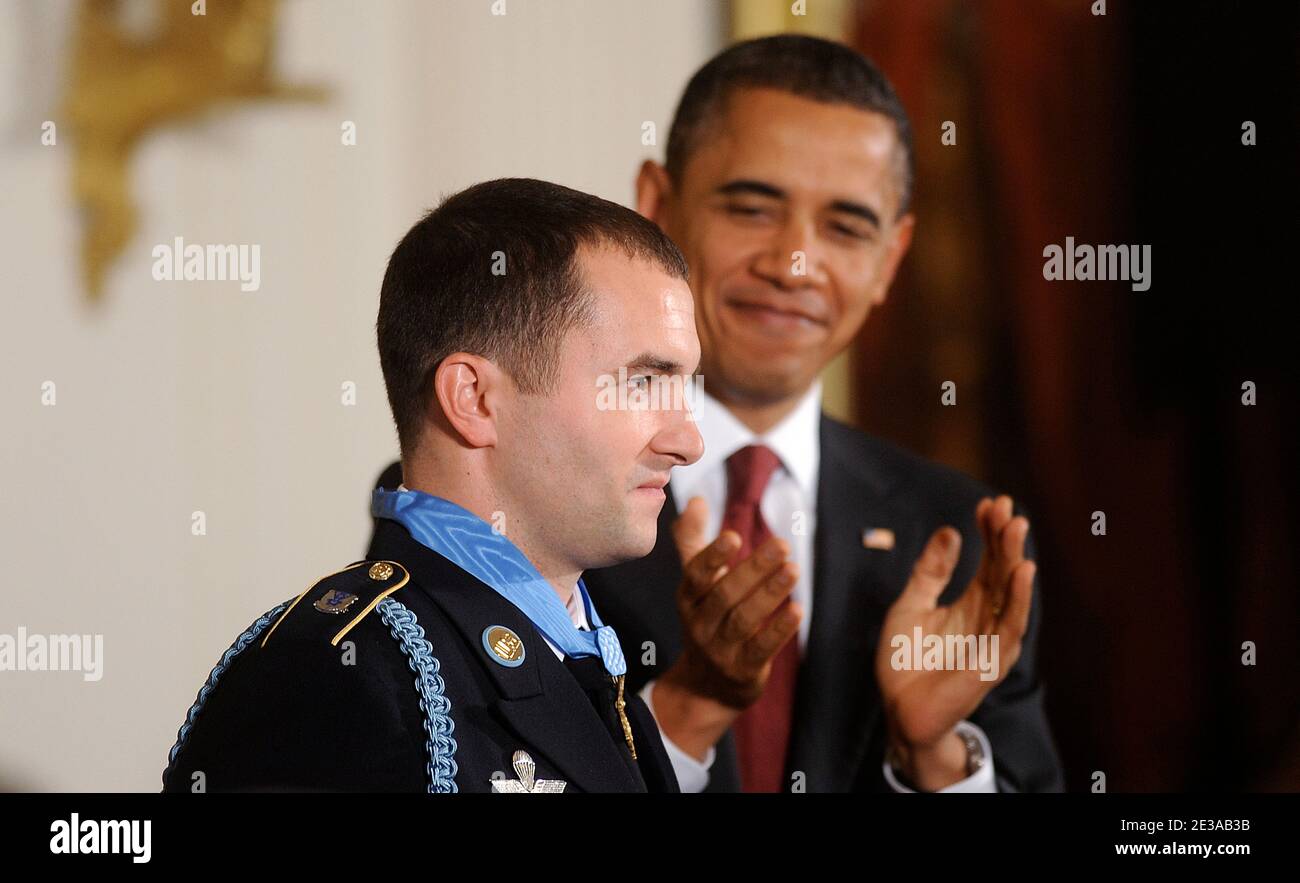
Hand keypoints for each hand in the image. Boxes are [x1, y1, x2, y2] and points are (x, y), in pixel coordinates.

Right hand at [650, 497, 802, 759]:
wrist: (706, 685)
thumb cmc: (707, 618)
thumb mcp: (695, 583)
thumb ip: (693, 541)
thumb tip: (697, 501)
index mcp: (688, 597)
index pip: (696, 574)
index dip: (713, 556)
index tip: (735, 536)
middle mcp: (698, 623)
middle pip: (724, 594)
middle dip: (754, 569)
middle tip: (782, 544)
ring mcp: (719, 650)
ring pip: (743, 620)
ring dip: (769, 594)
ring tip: (794, 569)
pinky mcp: (742, 671)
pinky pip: (760, 649)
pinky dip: (779, 630)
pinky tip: (798, 610)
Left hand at [874, 495, 1035, 788]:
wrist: (898, 710)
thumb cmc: (904, 662)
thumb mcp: (911, 605)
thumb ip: (930, 571)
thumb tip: (950, 530)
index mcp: (970, 603)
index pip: (987, 560)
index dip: (989, 532)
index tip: (989, 502)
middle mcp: (986, 618)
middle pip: (1002, 571)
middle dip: (1004, 538)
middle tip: (1006, 506)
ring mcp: (992, 639)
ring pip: (1010, 594)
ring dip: (1015, 560)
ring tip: (1016, 528)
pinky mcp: (991, 661)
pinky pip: (1009, 626)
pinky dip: (1017, 599)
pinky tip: (1021, 571)